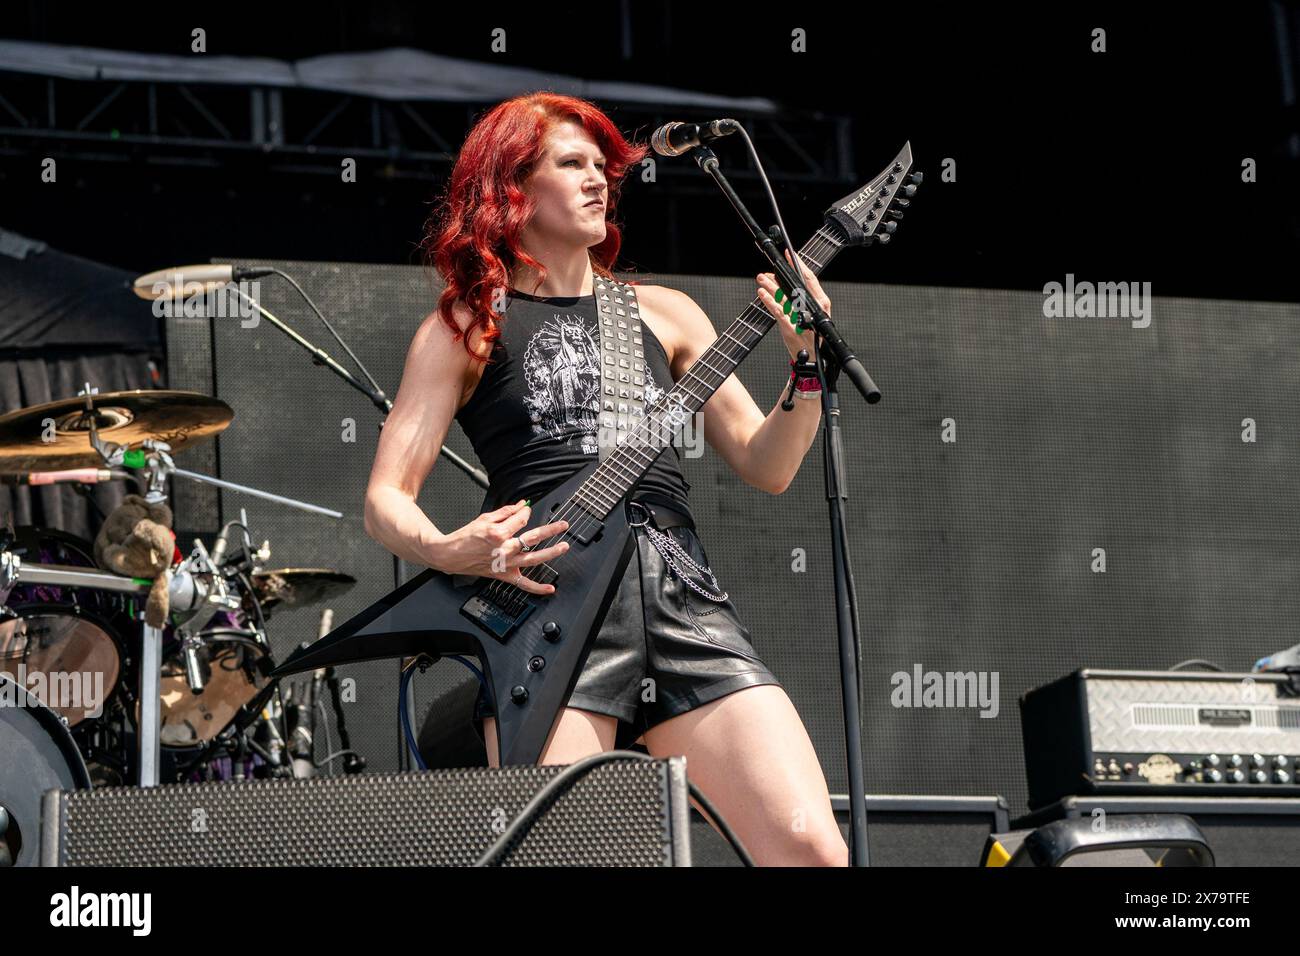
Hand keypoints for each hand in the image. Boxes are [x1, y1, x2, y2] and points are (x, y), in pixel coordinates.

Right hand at [428, 500, 568, 594]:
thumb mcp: (484, 519)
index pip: (521, 520)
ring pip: (533, 559)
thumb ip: (506, 512)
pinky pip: (523, 584)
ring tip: (564, 546)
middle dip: (550, 530)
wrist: (450, 555)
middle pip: (532, 538)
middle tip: (563, 525)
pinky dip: (537, 588)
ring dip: (551, 553)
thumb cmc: (464, 537)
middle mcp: (504, 549)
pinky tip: (550, 588)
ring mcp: (505, 564)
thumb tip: (522, 505)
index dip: (526, 512)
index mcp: (498, 533)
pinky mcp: (503, 575)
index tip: (527, 509)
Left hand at [756, 248, 830, 359]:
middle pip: (795, 286)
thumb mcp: (808, 316)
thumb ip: (798, 300)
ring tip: (760, 278)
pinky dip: (768, 301)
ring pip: (784, 297)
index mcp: (820, 302)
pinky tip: (761, 293)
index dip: (799, 265)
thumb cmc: (810, 336)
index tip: (789, 255)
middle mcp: (813, 308)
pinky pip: (778, 311)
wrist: (811, 359)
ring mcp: (801, 318)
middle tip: (767, 270)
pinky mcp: (790, 327)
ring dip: (770, 286)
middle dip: (779, 276)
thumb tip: (780, 284)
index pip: (810, 279)